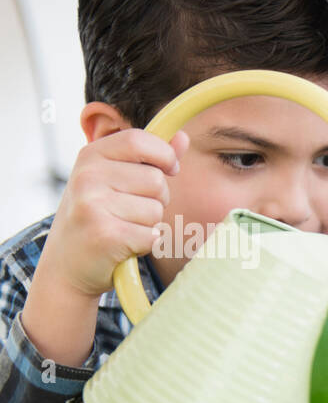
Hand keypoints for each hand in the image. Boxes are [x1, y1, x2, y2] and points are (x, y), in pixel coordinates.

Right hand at [42, 128, 188, 296]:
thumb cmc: (99, 218)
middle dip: (157, 200)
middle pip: (157, 181)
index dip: (164, 156)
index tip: (169, 170)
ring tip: (124, 228)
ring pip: (157, 210)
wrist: (68, 264)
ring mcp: (93, 205)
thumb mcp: (115, 180)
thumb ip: (151, 158)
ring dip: (149, 224)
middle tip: (131, 212)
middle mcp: (87, 176)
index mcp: (90, 156)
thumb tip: (184, 138)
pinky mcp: (105, 234)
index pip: (139, 140)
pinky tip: (124, 245)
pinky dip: (146, 244)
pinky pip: (152, 235)